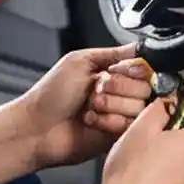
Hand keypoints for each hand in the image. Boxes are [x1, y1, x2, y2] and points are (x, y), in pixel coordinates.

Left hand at [17, 45, 153, 168]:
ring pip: (139, 108)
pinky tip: (91, 121)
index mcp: (113, 73)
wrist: (38, 127)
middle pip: (145, 88)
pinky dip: (108, 122)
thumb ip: (113, 53)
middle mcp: (120, 94)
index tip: (112, 72)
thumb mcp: (80, 61)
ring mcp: (120, 116)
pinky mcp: (119, 137)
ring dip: (110, 105)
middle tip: (95, 90)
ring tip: (90, 107)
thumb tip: (139, 46)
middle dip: (117, 88)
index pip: (143, 68)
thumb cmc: (52, 93)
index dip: (130, 71)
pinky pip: (131, 127)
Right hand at [97, 98, 183, 183]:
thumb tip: (168, 102)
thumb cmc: (132, 173)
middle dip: (178, 129)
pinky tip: (141, 174)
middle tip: (154, 125)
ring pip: (183, 161)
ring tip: (142, 152)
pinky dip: (163, 172)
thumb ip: (159, 108)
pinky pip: (174, 180)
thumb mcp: (141, 128)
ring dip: (169, 152)